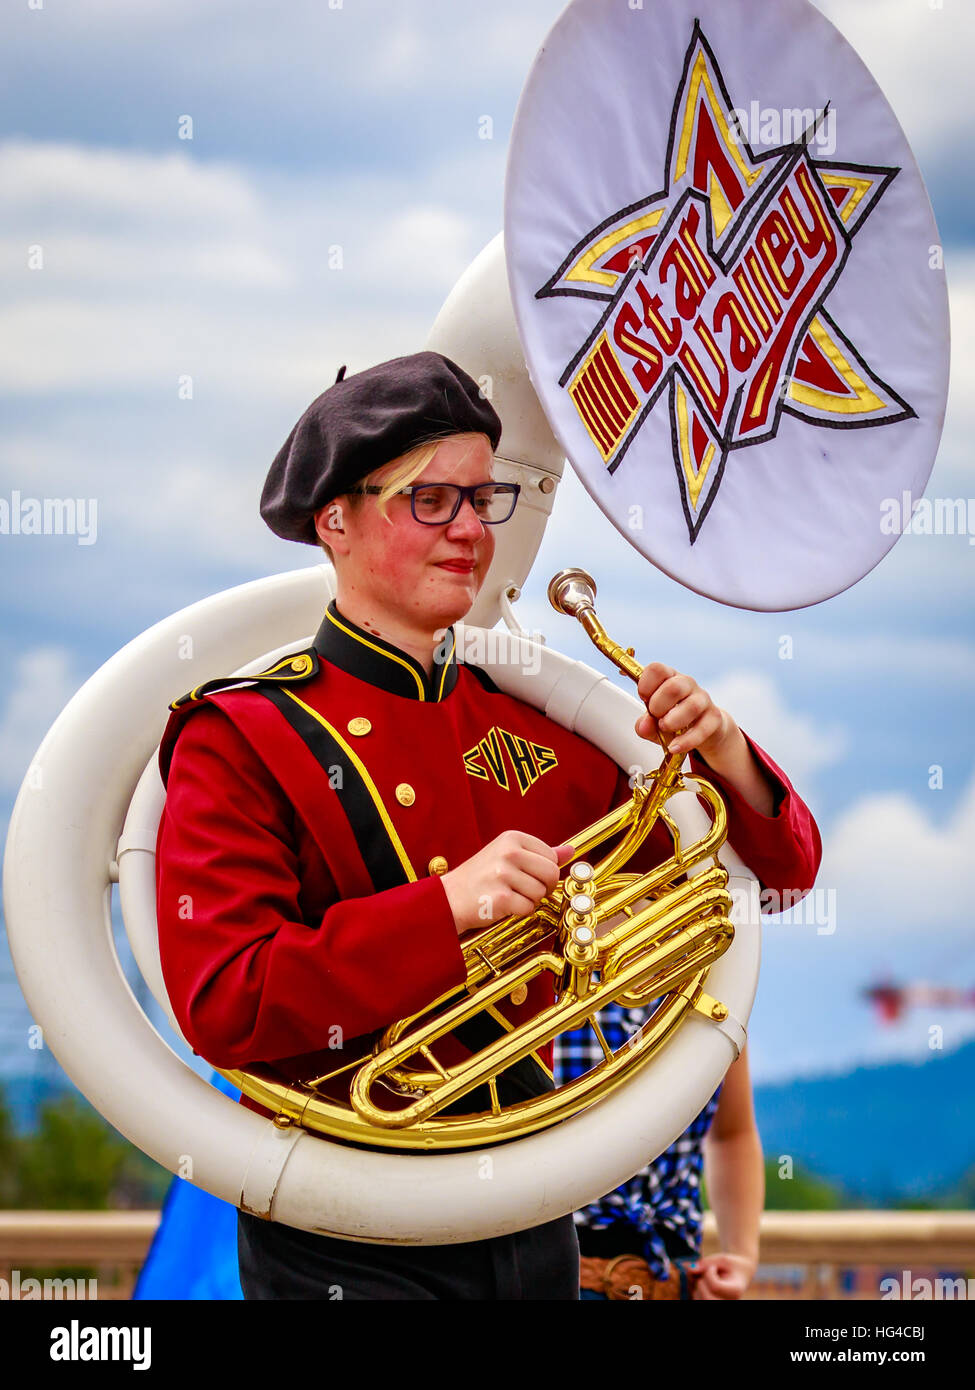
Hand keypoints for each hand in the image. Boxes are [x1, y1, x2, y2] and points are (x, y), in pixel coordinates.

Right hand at [440, 832, 574, 936]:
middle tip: (525, 890)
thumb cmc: (480, 877)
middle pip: (551, 873)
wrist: (449, 897)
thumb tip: (570, 851)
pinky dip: (519, 911)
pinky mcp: (501, 897)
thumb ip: (540, 853)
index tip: (529, 876)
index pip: (551, 856)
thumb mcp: (508, 856)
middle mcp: (508, 852)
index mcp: (512, 838)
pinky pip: (528, 908)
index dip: (545, 872)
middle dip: (543, 887)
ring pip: (540, 893)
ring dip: (529, 900)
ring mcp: (503, 874)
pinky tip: (503, 905)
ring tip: (509, 895)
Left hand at [634, 662, 735, 760]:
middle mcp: (687, 685)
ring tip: (665, 729)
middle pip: (674, 686)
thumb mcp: (654, 722)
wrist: (703, 729)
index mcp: (669, 678)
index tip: (643, 698)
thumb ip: (645, 724)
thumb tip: (643, 726)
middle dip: (658, 705)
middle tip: (655, 717)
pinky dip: (686, 741)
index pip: (657, 669)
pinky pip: (703, 728)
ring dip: (674, 721)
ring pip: (692, 706)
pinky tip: (674, 747)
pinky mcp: (714, 718)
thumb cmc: (674, 719)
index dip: (645, 684)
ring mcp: (703, 700)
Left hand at [691, 1252, 755, 1299]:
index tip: (714, 1266)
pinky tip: (703, 1283)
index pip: (715, 1286)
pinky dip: (694, 1289)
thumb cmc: (731, 1265)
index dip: (709, 1273)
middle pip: (706, 1298)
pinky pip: (695, 1298)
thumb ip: (706, 1262)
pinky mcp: (709, 1302)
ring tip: (708, 1278)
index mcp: (735, 1291)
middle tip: (708, 1274)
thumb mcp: (722, 1259)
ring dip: (697, 1284)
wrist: (740, 1274)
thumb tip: (689, 1269)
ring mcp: (720, 1304)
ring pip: (698, 1298)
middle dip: (701, 1282)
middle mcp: (729, 1302)